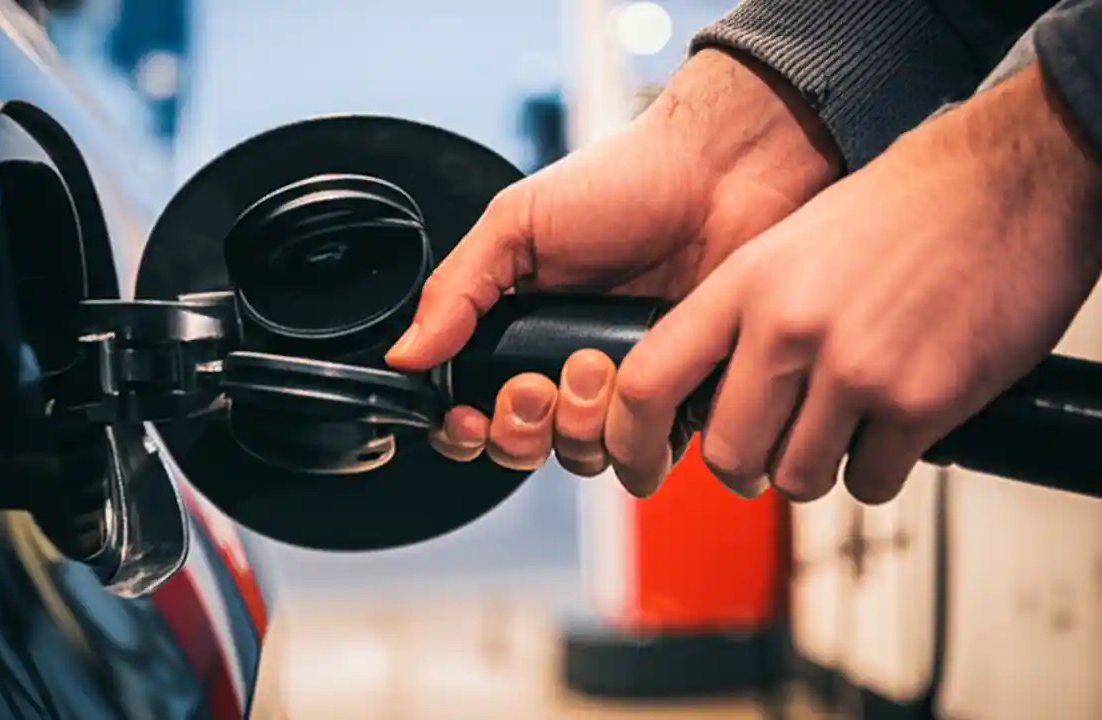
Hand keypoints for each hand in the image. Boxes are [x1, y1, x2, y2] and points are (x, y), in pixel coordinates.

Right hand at [385, 49, 839, 474]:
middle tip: (539, 383)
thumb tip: (404, 355)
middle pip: (522, 448)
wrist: (721, 173)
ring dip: (581, 425)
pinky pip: (654, 453)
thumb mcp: (516, 224)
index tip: (470, 417)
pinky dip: (646, 434)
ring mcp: (625, 388)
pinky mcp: (682, 399)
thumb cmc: (623, 184)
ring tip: (599, 365)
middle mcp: (565, 368)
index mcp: (518, 332)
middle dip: (522, 427)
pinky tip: (646, 383)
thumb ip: (456, 291)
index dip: (464, 430)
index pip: (471, 411)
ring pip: (583, 458)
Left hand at [608, 61, 1101, 500]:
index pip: (649, 380)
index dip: (628, 440)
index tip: (640, 465)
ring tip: (846, 427)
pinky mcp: (920, 401)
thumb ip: (740, 318)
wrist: (1007, 182)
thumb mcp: (788, 247)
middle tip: (776, 447)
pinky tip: (894, 429)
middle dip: (748, 466)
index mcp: (745, 285)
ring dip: (818, 468)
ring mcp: (853, 367)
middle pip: (727, 454)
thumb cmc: (900, 214)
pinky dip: (878, 471)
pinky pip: (869, 483)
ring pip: (796, 479)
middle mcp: (788, 328)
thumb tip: (708, 395)